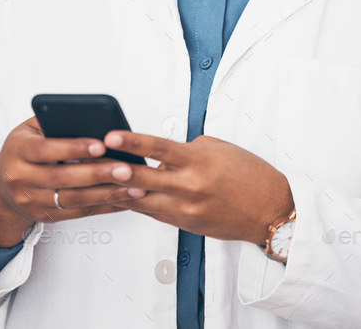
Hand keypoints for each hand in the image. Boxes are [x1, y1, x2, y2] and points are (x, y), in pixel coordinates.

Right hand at [0, 117, 147, 247]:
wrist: (2, 186)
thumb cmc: (26, 147)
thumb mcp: (32, 128)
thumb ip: (56, 121)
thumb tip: (94, 118)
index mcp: (18, 150)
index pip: (46, 149)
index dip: (73, 147)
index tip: (101, 144)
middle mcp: (21, 178)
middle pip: (63, 178)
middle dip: (98, 173)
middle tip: (127, 168)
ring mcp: (31, 201)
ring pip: (73, 199)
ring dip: (106, 193)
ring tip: (133, 185)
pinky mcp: (43, 216)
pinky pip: (77, 212)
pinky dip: (102, 206)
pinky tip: (123, 199)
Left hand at [102, 130, 294, 244]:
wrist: (270, 209)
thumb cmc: (249, 174)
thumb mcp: (219, 148)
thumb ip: (188, 149)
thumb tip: (164, 154)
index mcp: (198, 161)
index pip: (158, 147)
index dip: (132, 142)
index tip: (112, 136)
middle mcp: (189, 186)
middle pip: (142, 177)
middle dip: (113, 168)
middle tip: (91, 160)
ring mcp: (185, 208)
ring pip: (141, 199)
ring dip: (117, 189)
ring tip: (94, 180)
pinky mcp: (185, 224)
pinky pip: (152, 212)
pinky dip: (135, 202)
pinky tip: (119, 195)